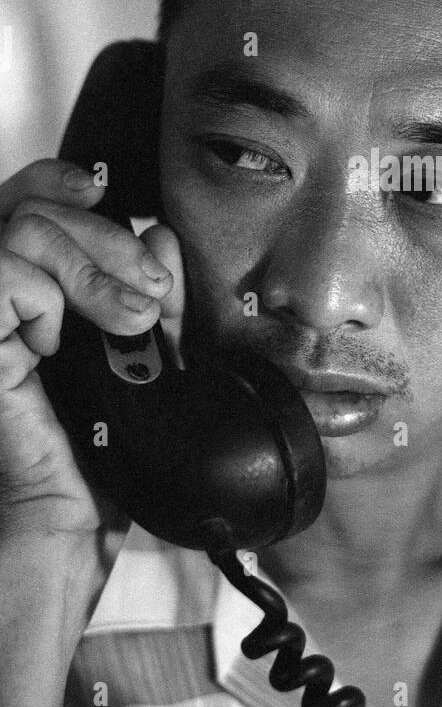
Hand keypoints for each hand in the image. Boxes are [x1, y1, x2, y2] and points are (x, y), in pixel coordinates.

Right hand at [0, 159, 184, 540]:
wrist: (76, 524)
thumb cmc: (103, 454)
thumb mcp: (150, 360)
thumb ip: (156, 298)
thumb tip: (161, 235)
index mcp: (34, 295)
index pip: (28, 202)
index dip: (62, 183)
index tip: (107, 198)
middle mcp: (2, 302)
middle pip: (32, 206)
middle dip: (107, 235)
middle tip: (150, 290)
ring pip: (21, 229)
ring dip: (90, 265)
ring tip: (129, 319)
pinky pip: (2, 277)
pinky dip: (45, 295)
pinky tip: (60, 342)